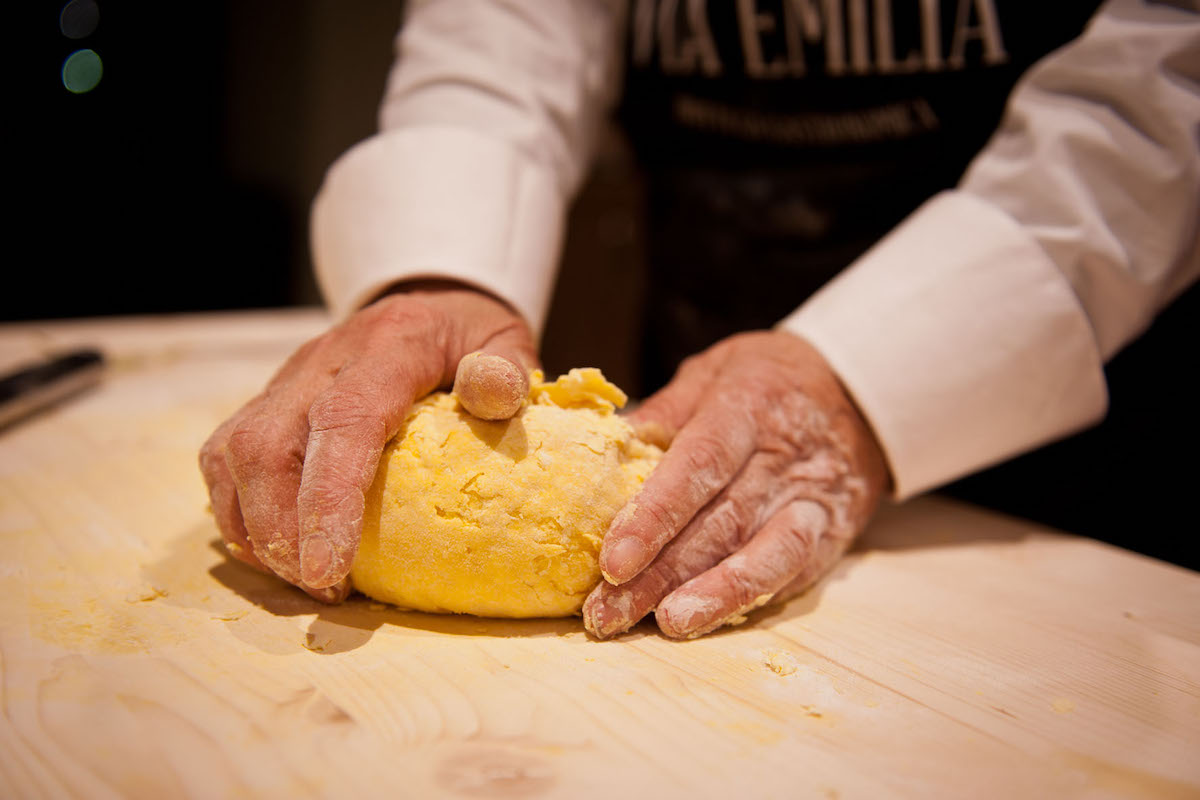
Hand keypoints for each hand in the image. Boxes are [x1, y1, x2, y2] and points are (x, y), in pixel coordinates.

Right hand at [199, 283, 536, 601]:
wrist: (429, 300)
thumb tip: (492, 393)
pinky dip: (239, 514)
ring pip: (234, 454)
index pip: (342, 420)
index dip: (327, 498)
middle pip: (267, 445)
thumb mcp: (505, 341)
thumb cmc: (469, 339)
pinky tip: (275, 554)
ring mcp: (287, 379)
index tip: (329, 568)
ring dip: (257, 530)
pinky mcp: (267, 401)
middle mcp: (323, 359)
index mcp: (388, 346)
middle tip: (322, 590)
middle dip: (281, 532)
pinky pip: (225, 457)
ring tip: (303, 580)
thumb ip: (505, 369)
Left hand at [583, 331, 888, 638]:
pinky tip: (708, 621)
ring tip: (665, 625)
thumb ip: (666, 410)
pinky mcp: (830, 534)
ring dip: (710, 597)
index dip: (654, 517)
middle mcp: (783, 459)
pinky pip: (790, 572)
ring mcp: (811, 501)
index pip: (699, 467)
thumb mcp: (715, 371)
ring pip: (762, 556)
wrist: (860, 393)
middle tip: (609, 614)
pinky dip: (748, 598)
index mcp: (747, 408)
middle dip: (662, 574)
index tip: (613, 562)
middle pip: (720, 523)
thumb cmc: (767, 380)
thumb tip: (608, 447)